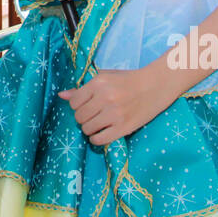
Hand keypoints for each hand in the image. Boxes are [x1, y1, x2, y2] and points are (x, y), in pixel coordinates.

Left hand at [58, 68, 172, 145]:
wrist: (155, 86)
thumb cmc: (128, 80)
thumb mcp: (105, 77)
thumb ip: (83, 87)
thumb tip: (62, 95)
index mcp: (98, 83)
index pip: (74, 102)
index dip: (77, 106)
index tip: (85, 105)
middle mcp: (105, 98)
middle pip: (79, 117)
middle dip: (83, 118)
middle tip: (92, 115)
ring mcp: (114, 114)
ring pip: (87, 129)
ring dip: (89, 128)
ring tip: (97, 123)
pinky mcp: (124, 127)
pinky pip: (99, 139)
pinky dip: (96, 138)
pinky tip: (101, 133)